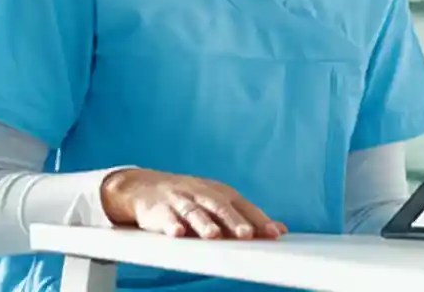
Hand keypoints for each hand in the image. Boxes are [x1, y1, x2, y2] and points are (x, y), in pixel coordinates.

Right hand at [100, 168, 286, 240]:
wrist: (144, 187)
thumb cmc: (190, 198)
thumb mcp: (218, 202)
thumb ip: (246, 217)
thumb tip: (280, 230)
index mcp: (221, 194)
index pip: (244, 207)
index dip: (259, 220)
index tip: (275, 233)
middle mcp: (202, 194)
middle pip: (221, 207)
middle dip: (234, 221)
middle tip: (247, 235)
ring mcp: (180, 200)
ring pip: (194, 212)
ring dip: (204, 224)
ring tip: (213, 236)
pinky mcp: (159, 209)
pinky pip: (165, 217)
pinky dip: (171, 225)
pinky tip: (176, 233)